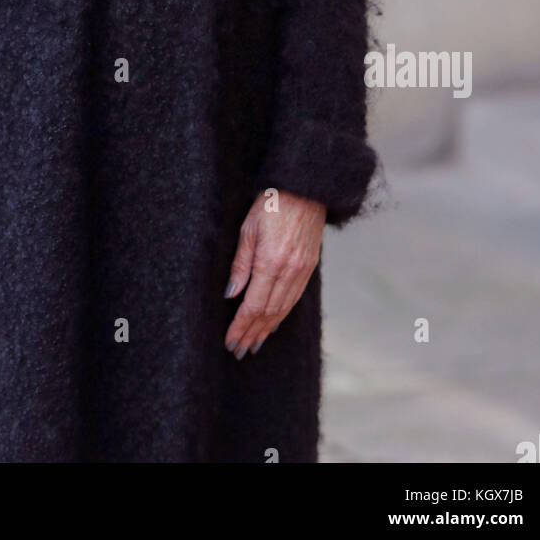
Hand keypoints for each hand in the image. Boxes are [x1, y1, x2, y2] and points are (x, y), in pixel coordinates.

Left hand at [223, 187, 324, 358]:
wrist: (305, 188)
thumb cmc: (271, 203)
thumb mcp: (248, 228)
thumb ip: (240, 264)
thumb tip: (231, 295)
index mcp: (271, 262)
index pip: (253, 305)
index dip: (240, 326)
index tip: (230, 342)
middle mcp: (289, 271)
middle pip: (268, 313)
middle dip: (252, 334)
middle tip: (239, 350)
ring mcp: (302, 270)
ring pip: (283, 309)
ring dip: (267, 329)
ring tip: (253, 344)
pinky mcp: (310, 267)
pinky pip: (295, 298)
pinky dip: (282, 315)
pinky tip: (273, 323)